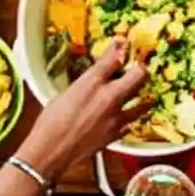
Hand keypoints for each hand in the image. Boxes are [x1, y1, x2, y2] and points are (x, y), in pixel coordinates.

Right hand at [24, 39, 148, 178]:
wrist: (51, 152)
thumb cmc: (50, 123)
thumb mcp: (64, 94)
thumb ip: (85, 83)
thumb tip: (95, 77)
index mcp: (91, 83)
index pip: (112, 58)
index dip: (119, 48)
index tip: (122, 43)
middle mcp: (108, 97)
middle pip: (138, 75)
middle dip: (140, 70)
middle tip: (138, 70)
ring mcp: (116, 117)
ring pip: (143, 102)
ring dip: (144, 97)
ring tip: (145, 95)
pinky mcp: (117, 134)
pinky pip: (131, 123)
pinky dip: (131, 119)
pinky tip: (128, 118)